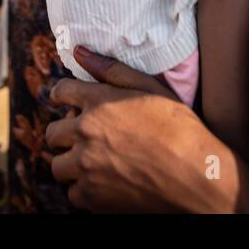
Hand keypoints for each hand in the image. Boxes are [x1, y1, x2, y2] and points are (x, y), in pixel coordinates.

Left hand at [44, 46, 248, 212]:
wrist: (195, 174)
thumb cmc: (178, 128)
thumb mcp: (149, 87)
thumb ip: (111, 69)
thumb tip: (79, 51)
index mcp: (97, 102)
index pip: (60, 92)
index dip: (62, 96)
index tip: (68, 104)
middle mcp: (85, 132)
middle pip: (53, 133)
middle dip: (64, 134)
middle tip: (84, 138)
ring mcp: (86, 166)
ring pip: (58, 166)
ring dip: (70, 164)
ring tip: (91, 163)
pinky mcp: (92, 197)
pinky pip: (73, 193)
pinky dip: (84, 190)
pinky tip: (104, 183)